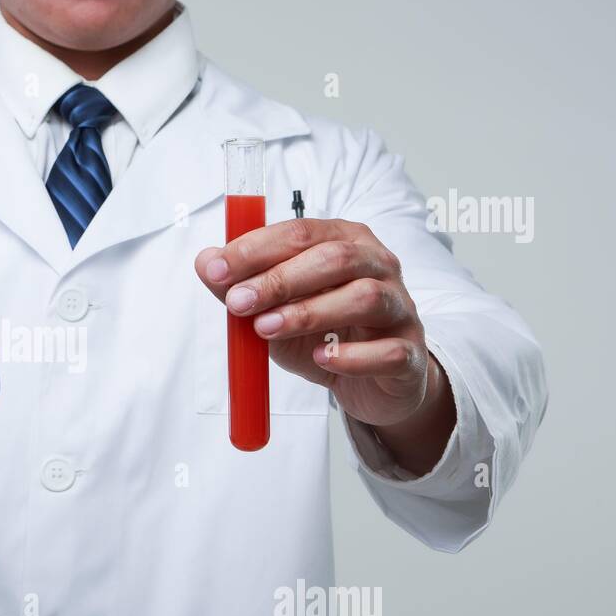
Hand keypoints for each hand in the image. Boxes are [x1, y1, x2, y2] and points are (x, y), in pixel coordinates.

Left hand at [195, 218, 455, 472]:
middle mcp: (379, 266)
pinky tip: (322, 360)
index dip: (256, 249)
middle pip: (336, 259)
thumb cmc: (326, 335)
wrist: (375, 382)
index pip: (301, 232)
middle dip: (280, 279)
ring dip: (310, 312)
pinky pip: (388, 351)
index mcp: (346, 242)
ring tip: (268, 329)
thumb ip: (242, 287)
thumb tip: (206, 263)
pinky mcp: (409, 353)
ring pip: (365, 297)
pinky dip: (352, 355)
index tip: (218, 270)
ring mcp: (400, 308)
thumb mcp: (276, 310)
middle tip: (238, 302)